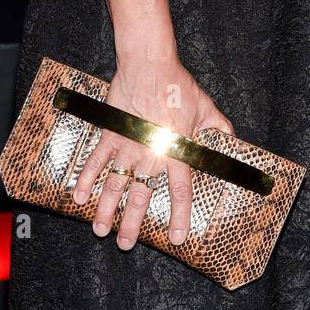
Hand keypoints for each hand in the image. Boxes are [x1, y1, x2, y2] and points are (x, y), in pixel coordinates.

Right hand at [72, 57, 232, 249]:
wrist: (150, 64)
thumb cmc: (179, 85)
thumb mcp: (206, 108)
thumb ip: (218, 128)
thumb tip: (230, 142)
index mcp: (176, 150)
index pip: (181, 192)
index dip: (179, 217)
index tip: (176, 238)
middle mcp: (151, 154)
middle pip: (141, 196)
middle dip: (132, 224)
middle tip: (125, 244)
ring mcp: (127, 145)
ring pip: (115, 184)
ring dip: (106, 209)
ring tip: (100, 230)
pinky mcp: (110, 133)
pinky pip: (96, 160)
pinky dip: (86, 178)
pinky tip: (78, 196)